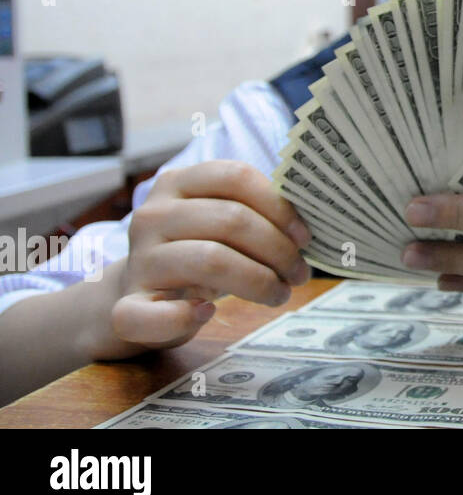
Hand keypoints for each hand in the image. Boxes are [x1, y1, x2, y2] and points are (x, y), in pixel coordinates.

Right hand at [95, 161, 312, 358]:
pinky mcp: (126, 307)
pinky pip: (156, 314)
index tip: (304, 237)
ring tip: (278, 294)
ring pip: (210, 260)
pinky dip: (186, 317)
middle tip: (299, 274)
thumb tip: (306, 225)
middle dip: (278, 249)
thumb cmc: (196, 251)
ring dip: (258, 281)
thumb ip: (252, 211)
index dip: (279, 206)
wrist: (137, 297)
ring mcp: (138, 260)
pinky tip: (209, 312)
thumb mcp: (218, 222)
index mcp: (177, 183)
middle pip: (231, 220)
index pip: (235, 177)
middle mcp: (152, 215)